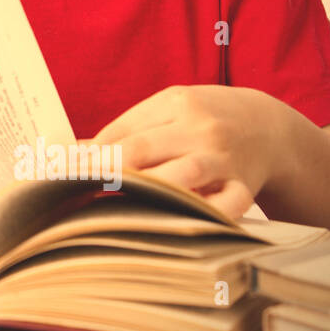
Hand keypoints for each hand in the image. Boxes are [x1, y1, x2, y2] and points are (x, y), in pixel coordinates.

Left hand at [89, 85, 297, 219]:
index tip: (59, 173)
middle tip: (73, 190)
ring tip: (111, 208)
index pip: (122, 132)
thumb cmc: (204, 119)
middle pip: (142, 150)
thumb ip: (124, 129)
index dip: (88, 155)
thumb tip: (74, 151)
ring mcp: (223, 160)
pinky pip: (223, 208)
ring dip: (143, 192)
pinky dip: (200, 216)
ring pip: (179, 177)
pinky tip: (172, 226)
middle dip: (104, 171)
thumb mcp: (169, 108)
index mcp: (176, 104)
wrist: (269, 127)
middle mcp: (200, 129)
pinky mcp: (244, 189)